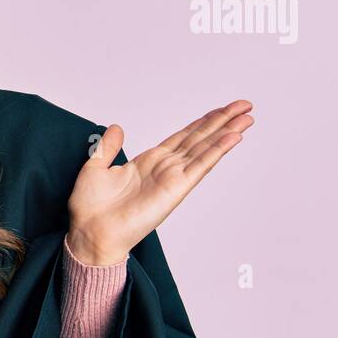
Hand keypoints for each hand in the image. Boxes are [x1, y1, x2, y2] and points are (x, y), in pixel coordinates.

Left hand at [66, 99, 254, 265]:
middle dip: (222, 121)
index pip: (183, 137)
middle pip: (200, 139)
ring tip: (247, 117)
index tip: (221, 110)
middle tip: (245, 106)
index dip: (202, 123)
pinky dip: (217, 150)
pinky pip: (200, 165)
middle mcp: (165, 168)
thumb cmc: (90, 208)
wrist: (90, 231)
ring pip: (205, 149)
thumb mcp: (95, 167)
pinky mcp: (176, 189)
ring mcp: (172, 178)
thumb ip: (108, 147)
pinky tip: (233, 137)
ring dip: (227, 132)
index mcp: (148, 162)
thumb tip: (116, 127)